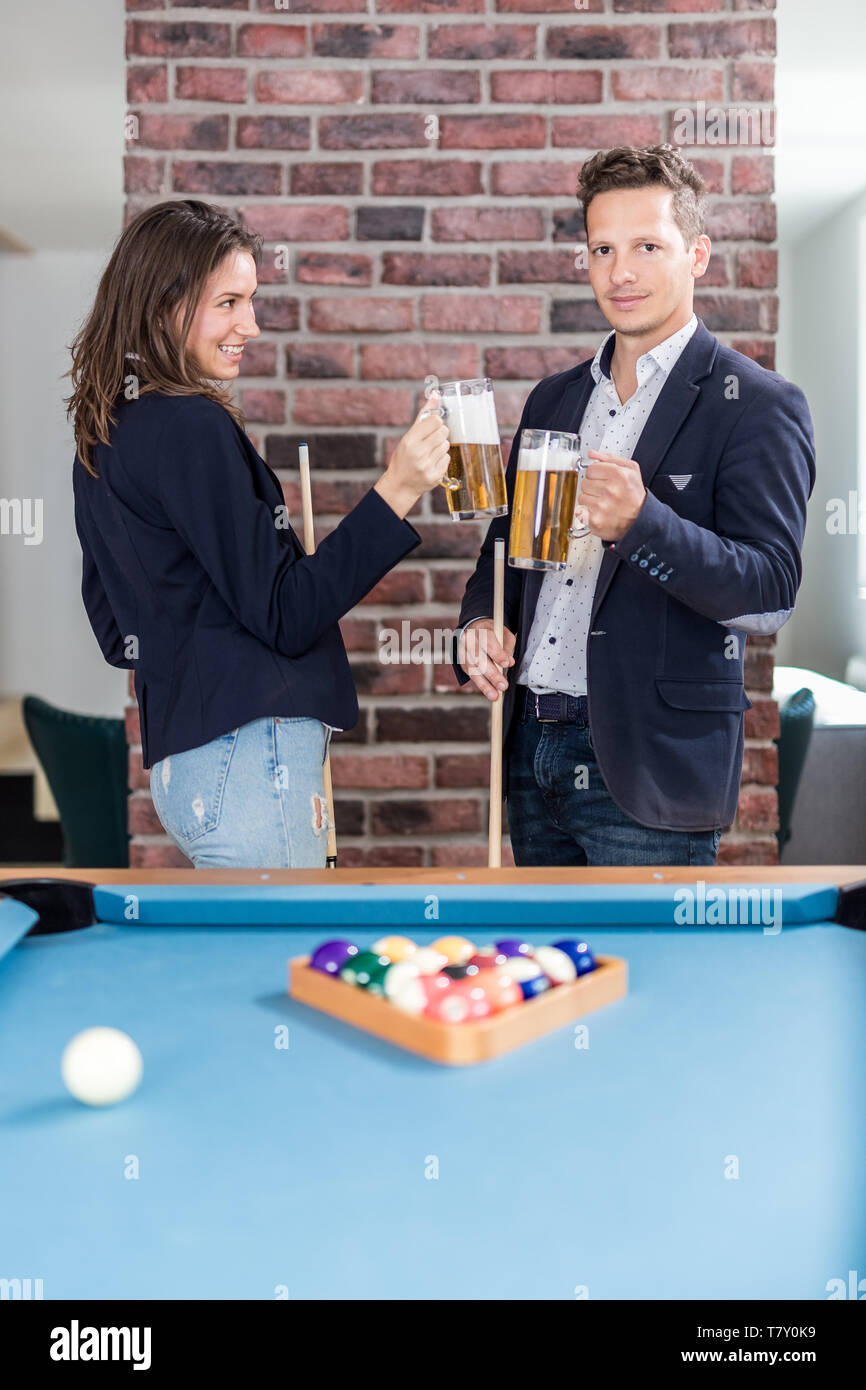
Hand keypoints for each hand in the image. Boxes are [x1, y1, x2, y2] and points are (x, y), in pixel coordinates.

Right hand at [374, 394, 449, 518]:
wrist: (400, 485)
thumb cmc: (403, 458)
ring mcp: (428, 466)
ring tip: (430, 452)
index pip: (435, 420)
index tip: (432, 425)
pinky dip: (442, 458)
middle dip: (439, 433)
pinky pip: (447, 458)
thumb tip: (436, 395)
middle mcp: (419, 453)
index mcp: (410, 441)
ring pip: (446, 445)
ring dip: (441, 446)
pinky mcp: (436, 475)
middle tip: (431, 440)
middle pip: (444, 431)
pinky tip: (431, 462)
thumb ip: (423, 416)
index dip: (436, 421)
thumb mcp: (408, 436)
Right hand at [458, 618, 515, 702]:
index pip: (488, 642)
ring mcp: (463, 653)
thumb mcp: (503, 634)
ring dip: (485, 685)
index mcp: (481, 630)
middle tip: (503, 686)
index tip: (506, 663)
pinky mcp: (462, 663)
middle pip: (479, 659)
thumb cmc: (491, 632)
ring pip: (473, 670)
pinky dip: (481, 685)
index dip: (497, 653)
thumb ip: (506, 647)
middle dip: (492, 674)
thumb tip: (509, 662)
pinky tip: (489, 692)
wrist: (473, 629)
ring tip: (494, 696)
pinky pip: (471, 676)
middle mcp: (469, 641)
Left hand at [580, 451, 646, 540]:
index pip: (591, 469)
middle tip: (606, 493)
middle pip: (585, 482)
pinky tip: (599, 512)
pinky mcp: (595, 520)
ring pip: (582, 497)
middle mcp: (611, 490)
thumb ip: (610, 458)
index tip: (604, 480)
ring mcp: (602, 506)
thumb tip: (591, 454)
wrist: (641, 520)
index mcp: (619, 475)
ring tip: (603, 503)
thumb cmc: (635, 496)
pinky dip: (587, 512)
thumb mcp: (631, 470)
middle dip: (593, 487)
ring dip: (590, 500)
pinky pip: (580, 511)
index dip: (597, 474)